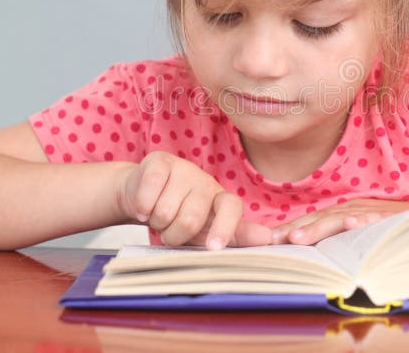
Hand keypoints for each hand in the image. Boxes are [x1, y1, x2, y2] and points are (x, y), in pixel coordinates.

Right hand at [116, 151, 271, 249]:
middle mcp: (206, 182)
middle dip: (173, 235)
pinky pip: (149, 193)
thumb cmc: (178, 217)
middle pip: (191, 219)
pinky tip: (143, 208)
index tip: (214, 247)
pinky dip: (142, 208)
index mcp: (221, 199)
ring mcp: (183, 169)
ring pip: (165, 212)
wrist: (141, 198)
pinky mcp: (159, 162)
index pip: (231, 208)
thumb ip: (235, 236)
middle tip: (170, 230)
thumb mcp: (205, 231)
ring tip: (157, 216)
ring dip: (155, 223)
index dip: (224, 228)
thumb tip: (268, 238)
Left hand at [271, 198, 408, 244]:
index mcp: (345, 214)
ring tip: (296, 238)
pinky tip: (350, 226)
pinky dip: (361, 222)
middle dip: (293, 230)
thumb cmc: (395, 229)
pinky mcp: (389, 218)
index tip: (266, 243)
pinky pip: (373, 219)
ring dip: (317, 228)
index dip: (290, 230)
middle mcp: (353, 210)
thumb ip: (342, 243)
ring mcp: (371, 212)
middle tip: (271, 242)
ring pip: (339, 218)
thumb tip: (317, 262)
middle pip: (318, 218)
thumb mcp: (364, 235)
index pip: (312, 221)